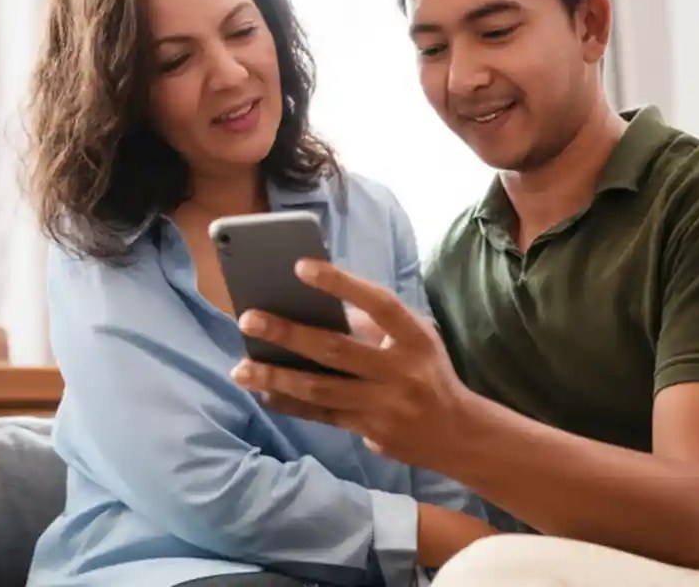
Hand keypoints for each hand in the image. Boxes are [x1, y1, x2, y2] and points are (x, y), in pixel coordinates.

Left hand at [232, 259, 476, 467]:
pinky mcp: (370, 431)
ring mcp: (384, 405)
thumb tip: (316, 310)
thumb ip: (375, 325)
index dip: (341, 284)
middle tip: (249, 319)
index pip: (378, 304)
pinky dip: (291, 404)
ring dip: (277, 377)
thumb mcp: (418, 339)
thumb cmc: (428, 372)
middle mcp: (401, 371)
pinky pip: (322, 416)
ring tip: (240, 368)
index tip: (300, 266)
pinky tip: (264, 393)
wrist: (458, 432)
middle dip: (289, 334)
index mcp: (416, 338)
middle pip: (337, 350)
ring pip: (321, 389)